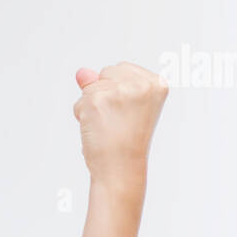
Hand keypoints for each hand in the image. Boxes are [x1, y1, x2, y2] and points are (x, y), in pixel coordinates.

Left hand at [73, 62, 167, 188]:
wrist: (121, 167)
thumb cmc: (126, 141)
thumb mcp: (125, 106)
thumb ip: (105, 83)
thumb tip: (81, 72)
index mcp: (157, 84)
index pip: (122, 69)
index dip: (117, 91)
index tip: (127, 112)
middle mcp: (142, 85)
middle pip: (107, 71)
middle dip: (104, 92)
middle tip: (116, 119)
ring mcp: (120, 91)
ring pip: (91, 85)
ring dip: (91, 104)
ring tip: (107, 124)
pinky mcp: (99, 99)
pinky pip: (80, 101)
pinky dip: (82, 114)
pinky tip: (96, 128)